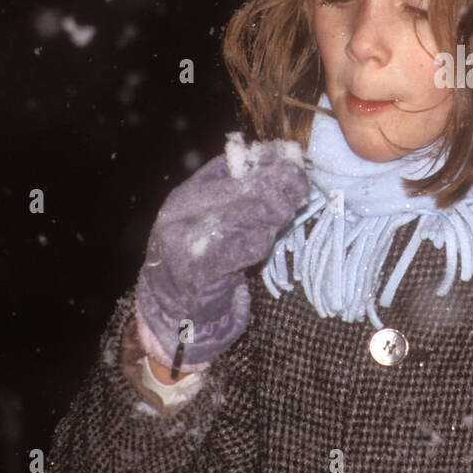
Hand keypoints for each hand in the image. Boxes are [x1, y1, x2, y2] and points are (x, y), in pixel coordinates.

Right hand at [134, 134, 310, 372]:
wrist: (173, 313)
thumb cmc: (204, 261)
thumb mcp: (217, 220)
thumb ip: (244, 195)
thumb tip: (288, 166)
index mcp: (188, 192)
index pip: (233, 162)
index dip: (270, 160)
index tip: (296, 163)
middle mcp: (182, 210)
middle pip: (244, 185)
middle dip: (279, 186)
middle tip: (299, 194)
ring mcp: (185, 238)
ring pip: (246, 212)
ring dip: (274, 214)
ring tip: (283, 218)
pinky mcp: (198, 268)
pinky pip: (243, 246)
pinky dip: (261, 242)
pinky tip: (264, 245)